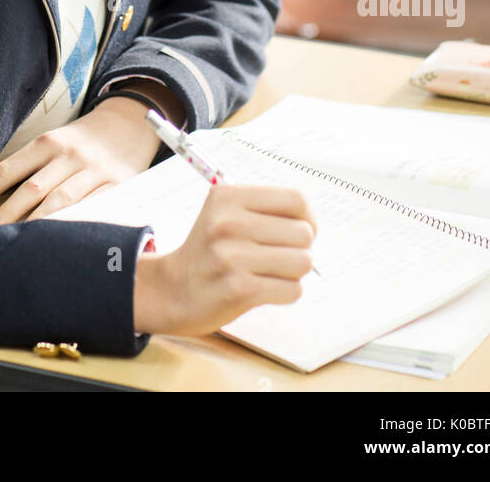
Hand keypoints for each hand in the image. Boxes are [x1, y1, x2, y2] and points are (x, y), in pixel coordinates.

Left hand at [0, 97, 162, 227]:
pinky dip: (75, 225)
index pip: (7, 170)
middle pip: (31, 190)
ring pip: (60, 202)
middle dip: (5, 217)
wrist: (129, 123)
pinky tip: (60, 241)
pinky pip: (93, 208)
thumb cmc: (82, 141)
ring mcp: (94, 171)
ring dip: (35, 226)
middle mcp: (69, 155)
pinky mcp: (117, 185)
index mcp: (48, 143)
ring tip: (14, 248)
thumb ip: (29, 167)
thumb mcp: (55, 142)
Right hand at [133, 182, 318, 337]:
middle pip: (303, 232)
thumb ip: (267, 209)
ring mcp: (232, 256)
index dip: (308, 218)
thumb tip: (313, 223)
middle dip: (299, 248)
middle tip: (277, 256)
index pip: (296, 199)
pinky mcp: (239, 289)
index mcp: (228, 196)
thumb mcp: (228, 213)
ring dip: (294, 272)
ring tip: (270, 272)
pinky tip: (264, 289)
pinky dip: (286, 293)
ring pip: (303, 262)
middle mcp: (228, 222)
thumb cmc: (213, 250)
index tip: (300, 230)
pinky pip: (293, 289)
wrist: (175, 289)